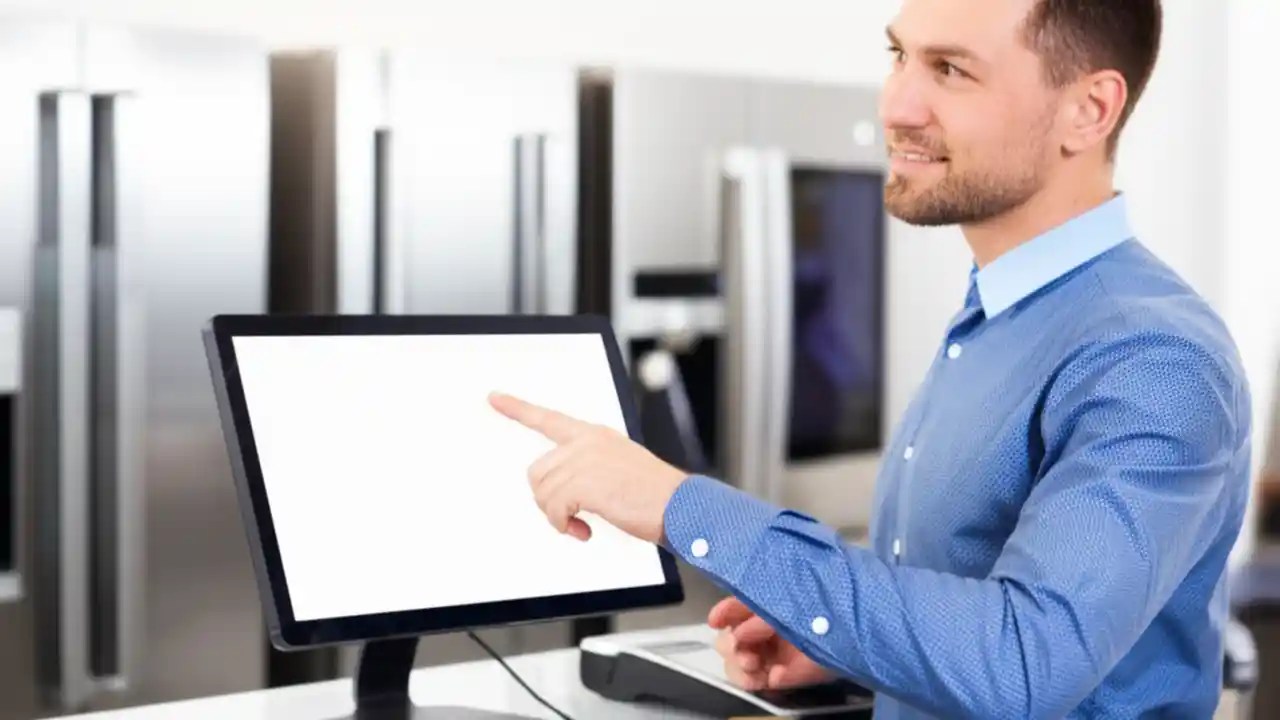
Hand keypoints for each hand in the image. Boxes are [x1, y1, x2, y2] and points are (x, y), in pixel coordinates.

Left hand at [488, 392, 688, 543]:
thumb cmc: (655, 495)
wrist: (681, 505)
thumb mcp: (619, 470)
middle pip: (538, 472)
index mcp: (595, 435)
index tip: (495, 398)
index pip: (549, 419)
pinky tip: (584, 530)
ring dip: (558, 517)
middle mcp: (587, 442)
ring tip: (582, 524)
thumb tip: (559, 494)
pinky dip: (564, 526)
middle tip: (573, 517)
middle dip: (549, 501)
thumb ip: (587, 470)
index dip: (518, 408)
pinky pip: (553, 509)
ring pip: (542, 493)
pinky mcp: (584, 482)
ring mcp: (585, 460)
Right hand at [709, 596, 832, 690]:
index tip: (716, 620)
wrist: (856, 640)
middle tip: (744, 648)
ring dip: (738, 664)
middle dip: (731, 644)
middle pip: (729, 638)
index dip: (723, 613)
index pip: (736, 608)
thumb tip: (739, 634)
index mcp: (769, 606)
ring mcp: (772, 654)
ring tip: (753, 664)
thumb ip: (760, 617)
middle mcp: (767, 630)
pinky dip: (755, 680)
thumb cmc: (827, 613)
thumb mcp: (789, 606)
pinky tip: (765, 676)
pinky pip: (754, 682)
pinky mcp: (781, 677)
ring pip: (736, 662)